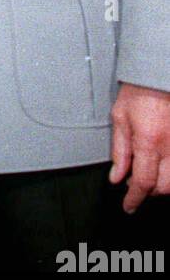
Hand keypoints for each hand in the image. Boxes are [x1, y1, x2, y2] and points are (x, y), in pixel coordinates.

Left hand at [109, 83, 169, 211]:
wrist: (159, 74)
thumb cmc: (138, 90)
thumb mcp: (119, 117)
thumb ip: (119, 150)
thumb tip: (116, 177)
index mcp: (148, 140)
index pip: (142, 182)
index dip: (134, 199)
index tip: (128, 206)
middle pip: (163, 187)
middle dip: (147, 192)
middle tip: (134, 185)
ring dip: (161, 184)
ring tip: (147, 173)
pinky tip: (161, 166)